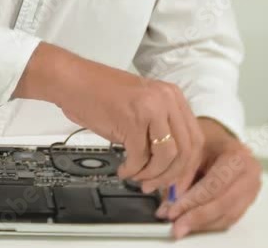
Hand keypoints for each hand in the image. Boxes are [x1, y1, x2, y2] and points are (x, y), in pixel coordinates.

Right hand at [13, 42, 203, 194]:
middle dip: (171, 175)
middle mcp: (167, 100)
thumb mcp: (141, 106)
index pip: (195, 139)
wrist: (72, 81)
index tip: (177, 182)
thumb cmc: (99, 94)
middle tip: (155, 185)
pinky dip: (133, 169)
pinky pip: (140, 156)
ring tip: (137, 177)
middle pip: (185, 150)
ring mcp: (151, 108)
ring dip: (152, 174)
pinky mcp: (132, 120)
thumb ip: (159, 128)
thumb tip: (169, 165)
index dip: (188, 166)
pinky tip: (124, 169)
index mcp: (173, 96)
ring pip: (167, 156)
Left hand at [157, 118, 261, 239]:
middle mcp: (250, 175)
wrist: (221, 140)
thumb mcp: (191, 148)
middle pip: (223, 204)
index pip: (214, 184)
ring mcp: (252, 190)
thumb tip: (170, 202)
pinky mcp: (248, 201)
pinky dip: (209, 224)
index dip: (192, 200)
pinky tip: (192, 224)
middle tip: (176, 226)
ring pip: (227, 215)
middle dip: (196, 217)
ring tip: (180, 226)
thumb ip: (182, 173)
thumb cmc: (205, 141)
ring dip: (202, 224)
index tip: (171, 211)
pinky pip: (229, 218)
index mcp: (237, 156)